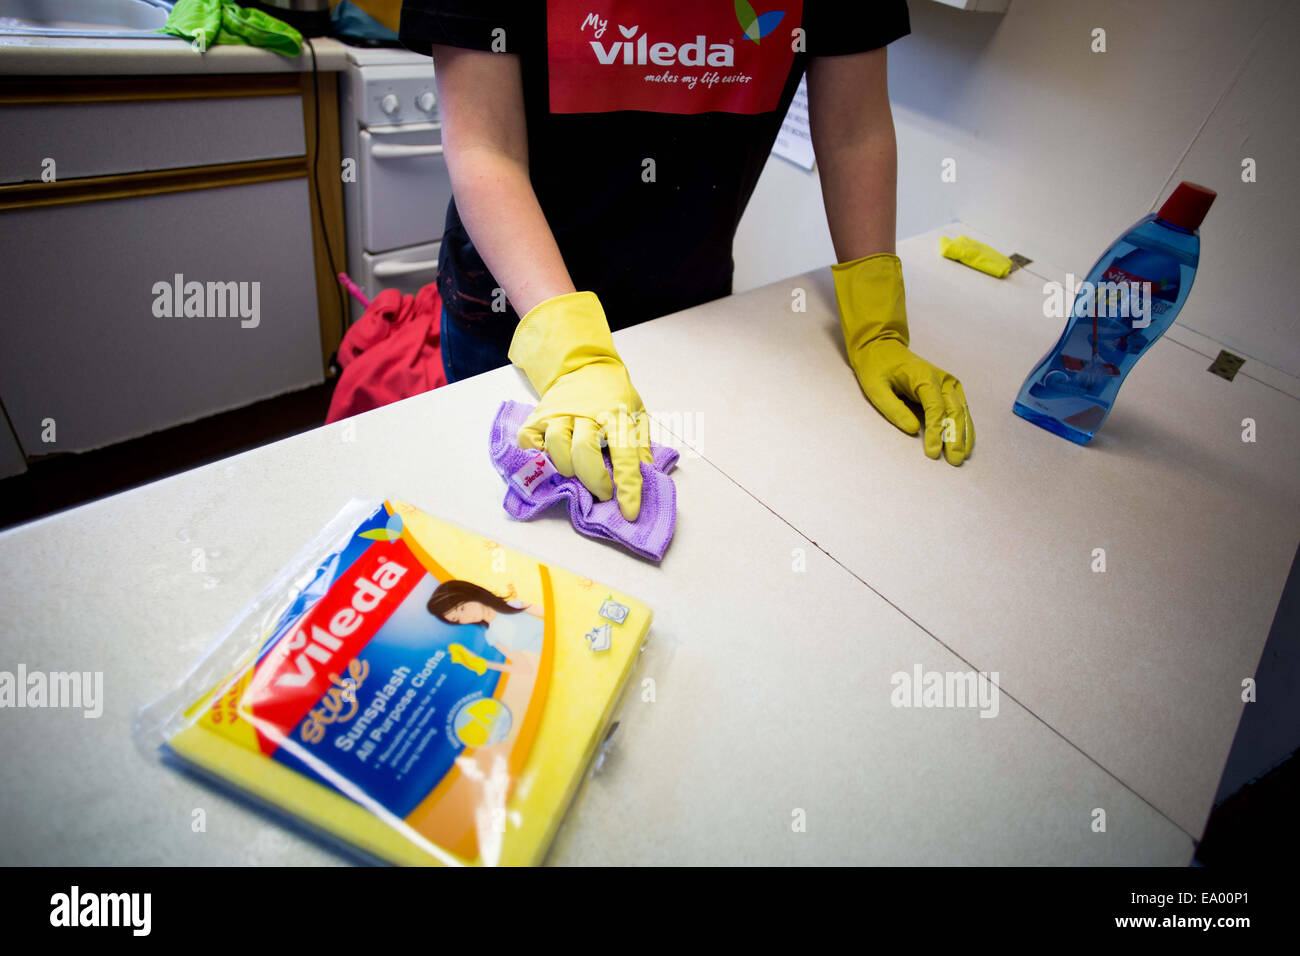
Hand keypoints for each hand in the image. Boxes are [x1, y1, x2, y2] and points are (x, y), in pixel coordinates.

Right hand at [508, 292, 652, 518]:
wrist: (583, 366)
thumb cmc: (613, 396)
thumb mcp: (637, 414)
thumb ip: (641, 446)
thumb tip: (647, 478)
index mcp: (617, 414)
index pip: (625, 454)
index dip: (628, 487)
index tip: (629, 513)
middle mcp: (586, 413)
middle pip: (584, 451)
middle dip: (594, 480)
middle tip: (602, 492)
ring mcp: (558, 414)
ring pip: (556, 446)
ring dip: (566, 468)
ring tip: (575, 473)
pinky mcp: (537, 416)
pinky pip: (528, 440)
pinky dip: (535, 455)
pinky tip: (548, 459)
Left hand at [832, 253, 973, 464]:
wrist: (881, 347)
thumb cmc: (876, 367)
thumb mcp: (875, 388)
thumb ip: (894, 409)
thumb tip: (914, 430)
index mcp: (924, 376)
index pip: (935, 408)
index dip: (937, 432)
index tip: (933, 452)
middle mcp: (942, 378)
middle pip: (954, 411)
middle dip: (955, 437)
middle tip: (954, 460)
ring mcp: (948, 383)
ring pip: (961, 411)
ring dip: (963, 434)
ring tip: (962, 456)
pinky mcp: (948, 388)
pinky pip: (960, 409)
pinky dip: (963, 426)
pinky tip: (964, 442)